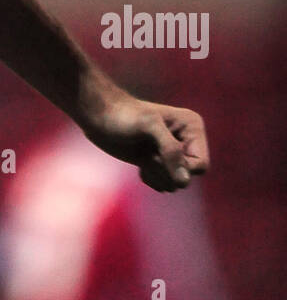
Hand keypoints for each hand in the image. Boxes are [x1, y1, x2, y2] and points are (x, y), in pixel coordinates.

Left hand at [80, 90, 209, 192]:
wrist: (98, 115)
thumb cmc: (122, 115)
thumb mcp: (148, 127)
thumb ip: (170, 150)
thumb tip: (184, 181)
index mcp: (193, 127)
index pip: (200, 166)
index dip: (179, 167)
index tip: (157, 153)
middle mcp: (187, 140)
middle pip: (187, 177)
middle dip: (164, 170)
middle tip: (147, 153)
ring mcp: (173, 152)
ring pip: (176, 183)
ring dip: (156, 174)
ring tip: (143, 156)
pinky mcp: (158, 162)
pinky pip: (164, 184)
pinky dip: (151, 178)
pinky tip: (139, 163)